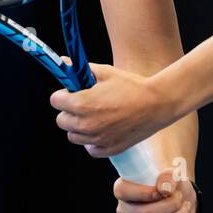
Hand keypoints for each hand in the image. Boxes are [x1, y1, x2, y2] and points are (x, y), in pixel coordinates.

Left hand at [50, 58, 180, 158]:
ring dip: (79, 126)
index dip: (63, 94)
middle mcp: (86, 125)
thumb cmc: (132, 86)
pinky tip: (103, 128)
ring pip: (73, 136)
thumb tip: (63, 63)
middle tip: (84, 103)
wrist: (157, 103)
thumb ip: (81, 70)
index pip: (55, 101)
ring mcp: (97, 139)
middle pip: (61, 120)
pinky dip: (92, 141)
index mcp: (82, 104)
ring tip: (95, 115)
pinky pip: (90, 148)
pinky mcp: (109, 149)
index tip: (72, 92)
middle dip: (69, 110)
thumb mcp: (106, 72)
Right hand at [114, 169, 197, 212]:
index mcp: (122, 189)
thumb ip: (168, 176)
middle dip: (170, 206)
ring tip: (186, 206)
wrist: (175, 196)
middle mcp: (123, 210)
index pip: (124, 192)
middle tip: (181, 197)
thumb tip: (165, 190)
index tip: (166, 190)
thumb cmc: (169, 182)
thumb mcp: (172, 173)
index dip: (146, 192)